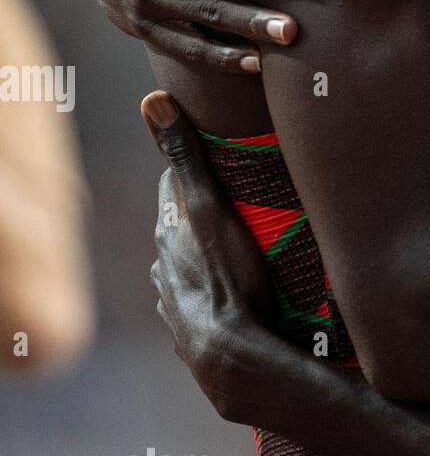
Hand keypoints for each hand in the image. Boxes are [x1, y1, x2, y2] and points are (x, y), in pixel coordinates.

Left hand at [143, 90, 279, 421]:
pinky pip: (207, 298)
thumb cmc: (227, 276)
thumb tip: (151, 100)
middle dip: (210, 211)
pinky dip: (220, 287)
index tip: (226, 158)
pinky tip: (243, 290)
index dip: (198, 167)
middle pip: (184, 225)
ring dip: (214, 253)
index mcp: (169, 233)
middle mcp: (164, 266)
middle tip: (250, 200)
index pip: (175, 184)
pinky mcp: (196, 329)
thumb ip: (186, 154)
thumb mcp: (210, 206)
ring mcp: (178, 301)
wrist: (235, 355)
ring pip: (193, 264)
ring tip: (251, 246)